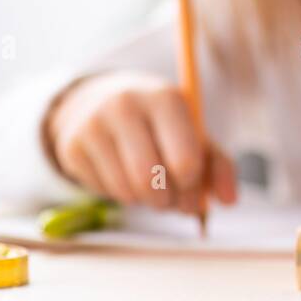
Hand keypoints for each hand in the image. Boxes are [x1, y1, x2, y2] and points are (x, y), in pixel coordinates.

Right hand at [44, 70, 236, 211]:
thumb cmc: (159, 124)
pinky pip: (104, 192)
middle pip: (152, 180)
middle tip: (172, 199)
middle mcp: (126, 105)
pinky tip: (123, 176)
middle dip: (168, 201)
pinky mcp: (72, 146)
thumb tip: (229, 200)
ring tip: (151, 188)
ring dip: (145, 202)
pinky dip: (121, 195)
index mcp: (165, 98)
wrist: (101, 100)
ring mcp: (94, 124)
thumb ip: (218, 165)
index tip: (192, 187)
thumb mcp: (193, 133)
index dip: (192, 186)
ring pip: (127, 191)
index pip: (185, 160)